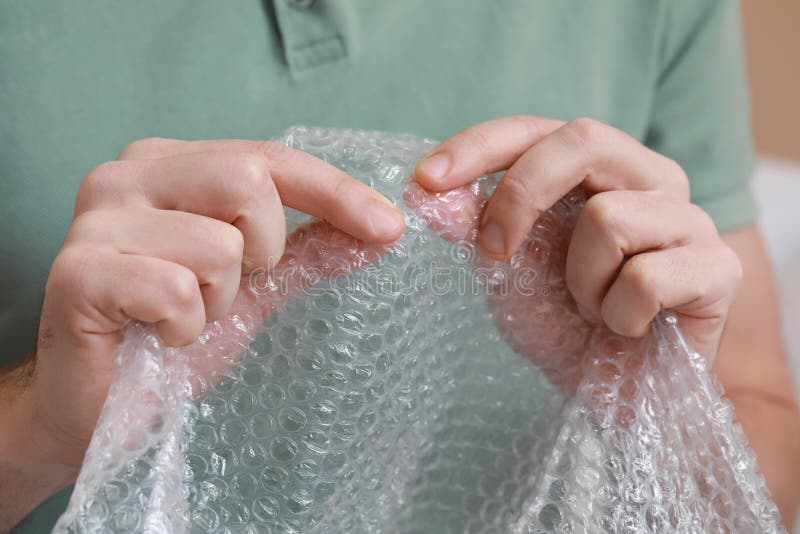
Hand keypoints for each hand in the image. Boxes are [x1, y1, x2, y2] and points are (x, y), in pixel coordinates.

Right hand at [23, 138, 404, 480]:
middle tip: (232, 289)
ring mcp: (96, 220)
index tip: (391, 227)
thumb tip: (382, 230)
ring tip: (180, 320)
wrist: (98, 407)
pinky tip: (154, 338)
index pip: (269, 158)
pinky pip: (176, 291)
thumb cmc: (170, 338)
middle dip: (264, 250)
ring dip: (218, 304)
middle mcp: (127, 175)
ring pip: (219, 246)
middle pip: (248, 180)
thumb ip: (310, 250)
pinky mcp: (78, 271)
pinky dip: (183, 329)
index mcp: (169, 165)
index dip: (337, 191)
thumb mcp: (255, 288)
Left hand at [411, 116, 740, 380]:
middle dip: (522, 195)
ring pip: (611, 218)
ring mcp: (692, 219)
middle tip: (495, 254)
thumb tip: (428, 193)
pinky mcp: (720, 269)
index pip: (537, 129)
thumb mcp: (507, 271)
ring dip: (579, 282)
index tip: (425, 182)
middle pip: (584, 138)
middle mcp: (651, 178)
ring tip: (591, 310)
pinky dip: (618, 317)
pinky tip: (627, 330)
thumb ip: (478, 228)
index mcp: (600, 169)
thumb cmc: (563, 325)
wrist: (615, 393)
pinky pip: (648, 278)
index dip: (479, 147)